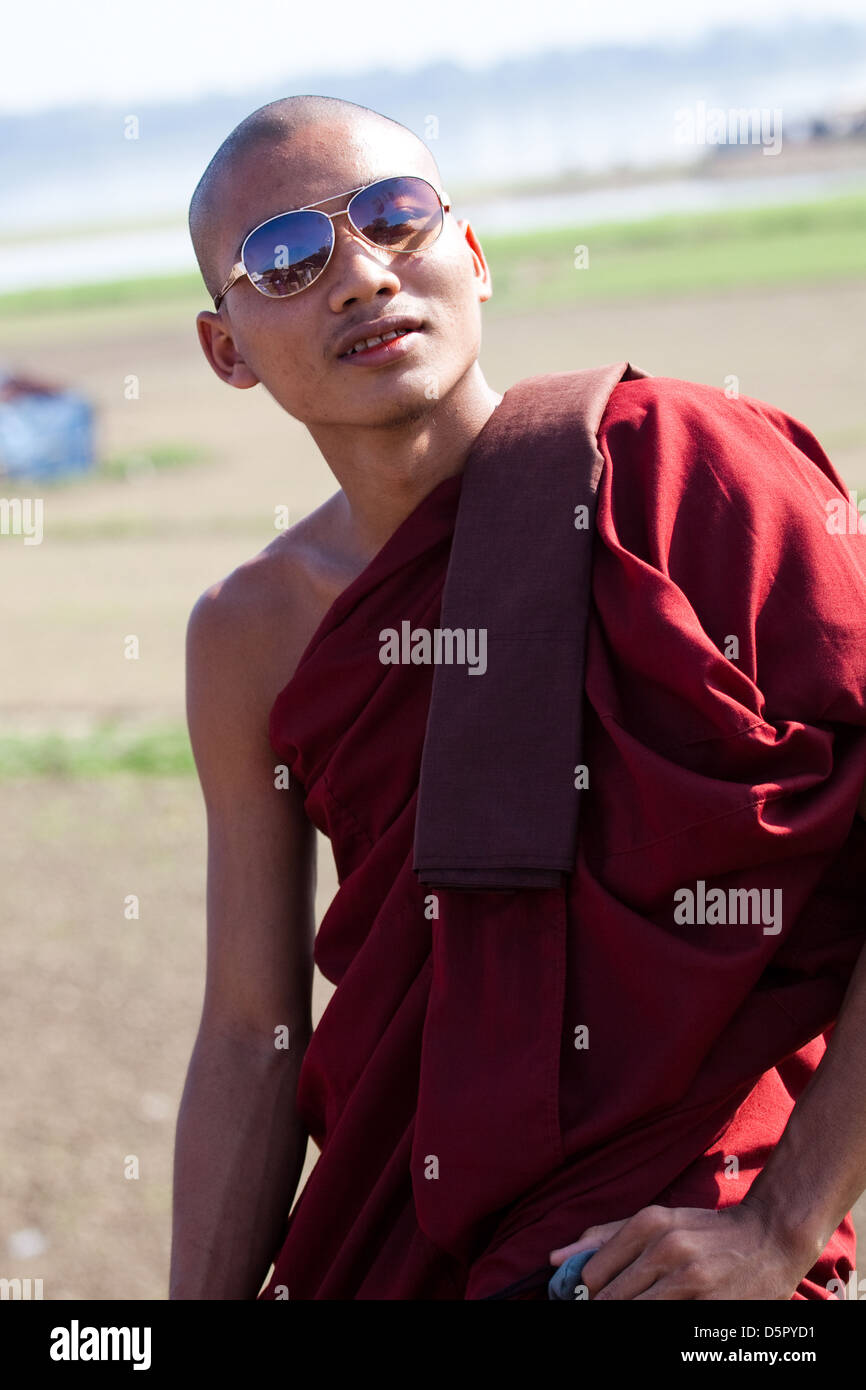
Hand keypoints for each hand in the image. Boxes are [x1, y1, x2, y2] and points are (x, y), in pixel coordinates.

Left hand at [548, 1200, 812, 1299]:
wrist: (770, 1237)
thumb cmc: (707, 1230)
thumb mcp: (659, 1221)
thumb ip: (606, 1237)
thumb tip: (556, 1260)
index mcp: (648, 1223)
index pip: (593, 1275)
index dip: (589, 1295)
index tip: (593, 1301)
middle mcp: (666, 1248)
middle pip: (611, 1300)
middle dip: (607, 1309)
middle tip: (620, 1303)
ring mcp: (689, 1280)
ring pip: (634, 1312)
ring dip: (633, 1313)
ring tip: (650, 1301)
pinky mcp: (707, 1306)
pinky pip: (664, 1323)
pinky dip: (658, 1320)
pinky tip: (667, 1309)